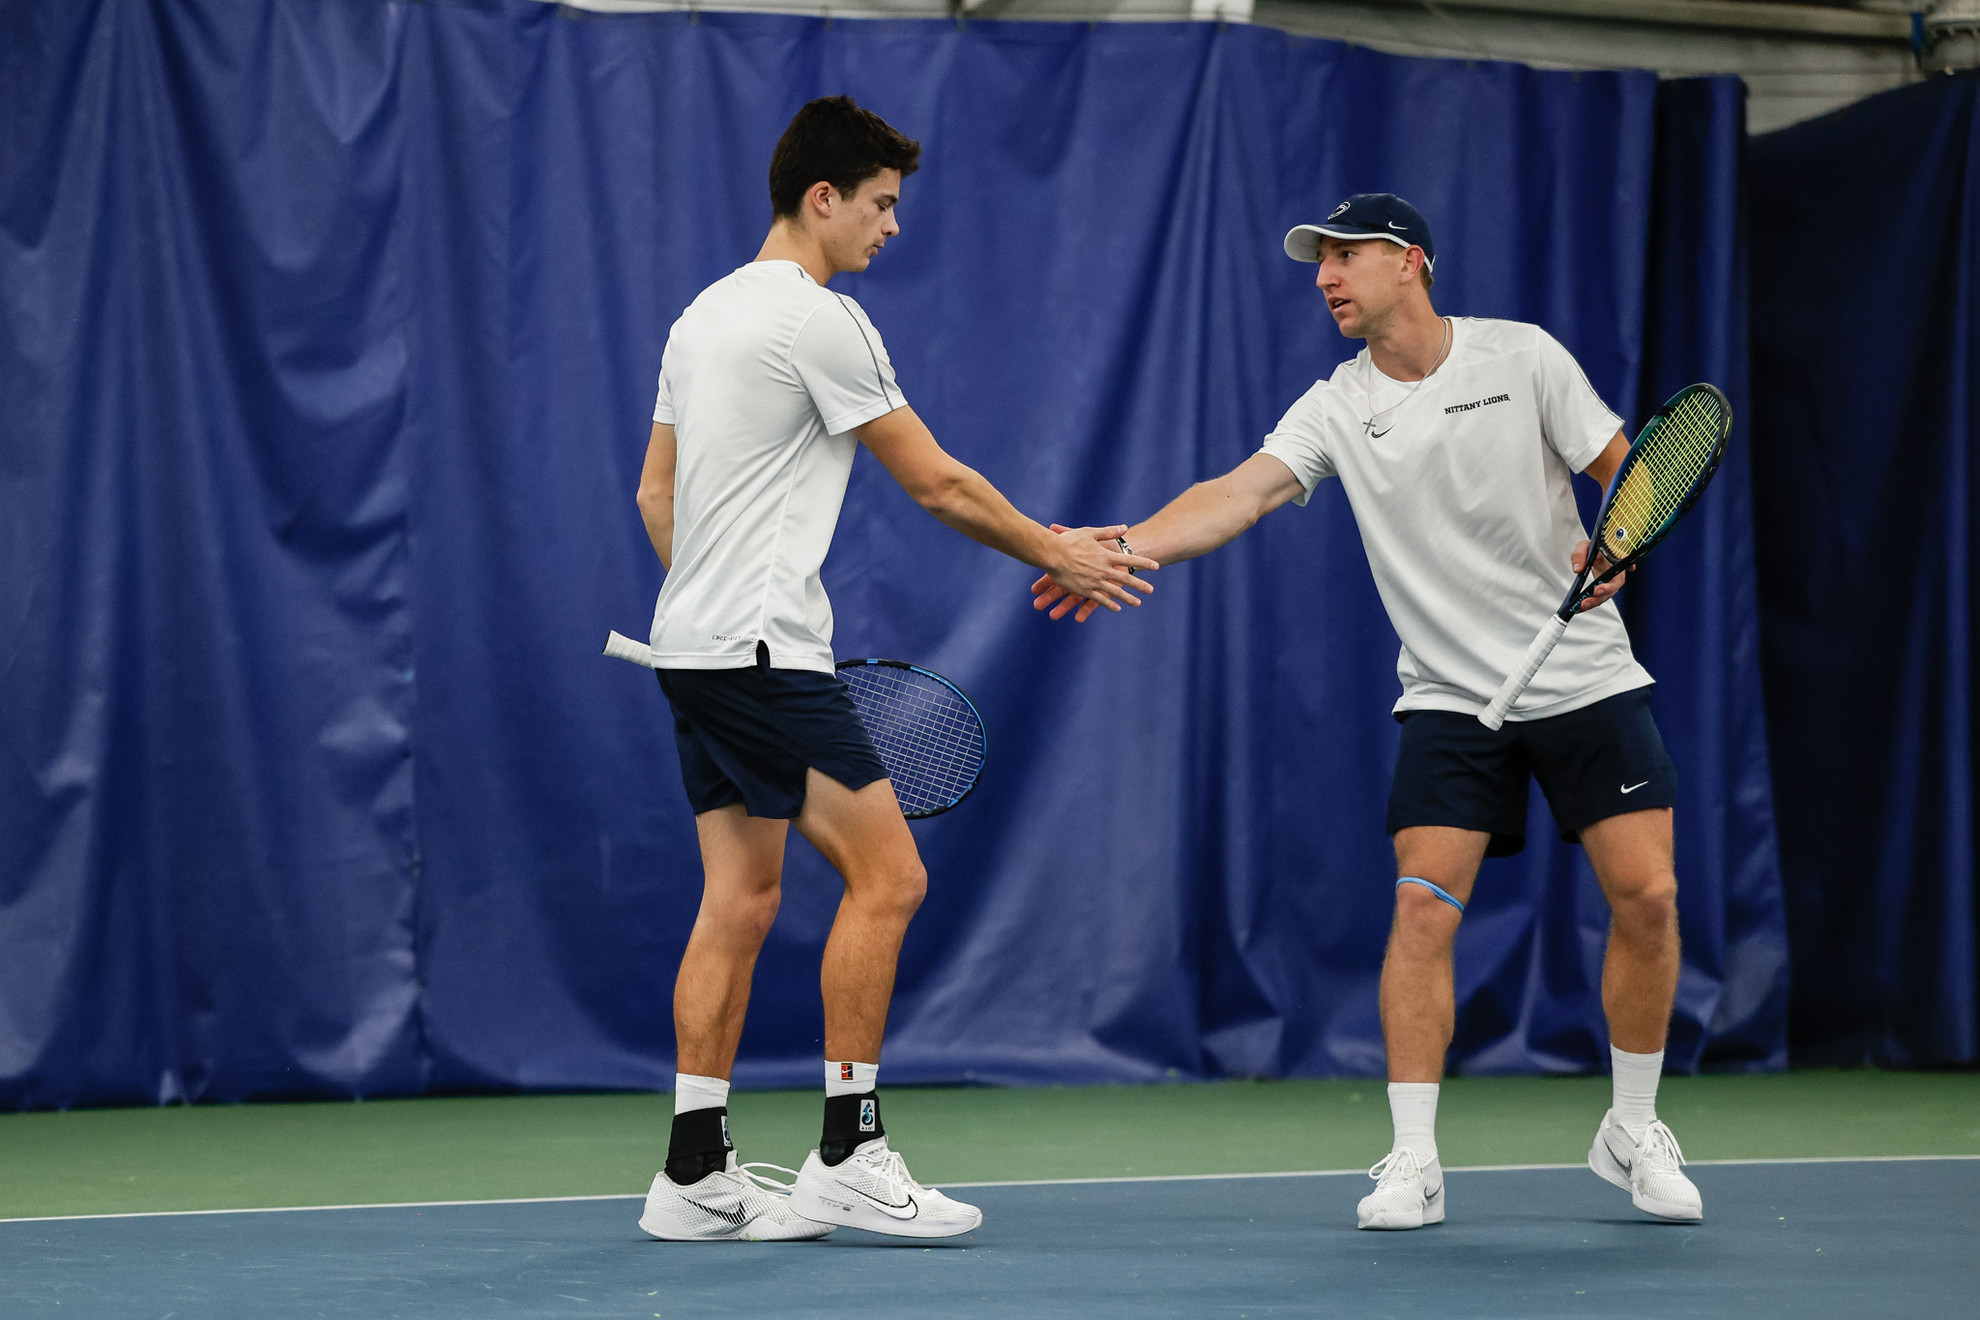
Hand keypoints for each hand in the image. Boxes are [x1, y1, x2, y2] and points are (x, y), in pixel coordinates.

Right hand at [1029, 524, 1156, 621]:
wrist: (1053, 554)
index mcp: (1106, 556)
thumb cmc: (1069, 541)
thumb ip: (1108, 531)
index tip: (1156, 567)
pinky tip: (1117, 608)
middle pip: (1126, 579)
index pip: (1129, 560)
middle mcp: (1103, 570)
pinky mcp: (1085, 590)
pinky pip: (1100, 600)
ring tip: (1138, 603)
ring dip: (1128, 598)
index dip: (1144, 563)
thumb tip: (1124, 528)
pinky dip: (1110, 604)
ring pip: (1116, 592)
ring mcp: (1095, 581)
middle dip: (1140, 585)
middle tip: (1151, 590)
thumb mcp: (1090, 532)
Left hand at [1571, 539, 1624, 611]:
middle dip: (1599, 597)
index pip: (1617, 576)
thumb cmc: (1595, 547)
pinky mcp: (1602, 588)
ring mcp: (1609, 582)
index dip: (1610, 585)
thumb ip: (1579, 554)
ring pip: (1605, 596)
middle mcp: (1615, 575)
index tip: (1597, 589)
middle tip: (1586, 600)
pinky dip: (1588, 604)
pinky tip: (1578, 609)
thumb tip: (1577, 570)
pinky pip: (1597, 598)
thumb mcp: (1585, 545)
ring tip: (1580, 607)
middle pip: (1611, 590)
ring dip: (1593, 603)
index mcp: (1616, 563)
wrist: (1598, 549)